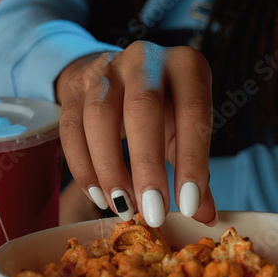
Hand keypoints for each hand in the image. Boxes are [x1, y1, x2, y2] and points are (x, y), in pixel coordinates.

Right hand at [55, 42, 217, 228]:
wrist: (123, 75)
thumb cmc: (165, 108)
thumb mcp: (186, 131)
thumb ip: (196, 171)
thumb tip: (206, 217)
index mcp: (186, 66)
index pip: (193, 111)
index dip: (192, 161)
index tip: (189, 205)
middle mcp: (145, 59)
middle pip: (141, 108)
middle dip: (147, 166)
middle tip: (153, 212)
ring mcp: (105, 69)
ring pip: (99, 116)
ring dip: (110, 169)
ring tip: (124, 208)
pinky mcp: (75, 86)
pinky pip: (71, 128)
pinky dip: (84, 168)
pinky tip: (100, 197)